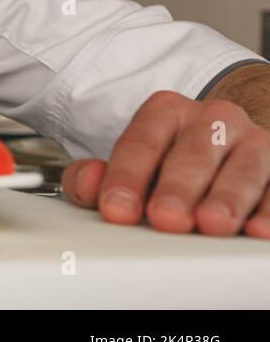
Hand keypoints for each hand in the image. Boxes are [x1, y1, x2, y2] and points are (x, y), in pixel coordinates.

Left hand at [61, 90, 269, 237]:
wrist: (222, 148)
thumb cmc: (166, 164)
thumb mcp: (126, 165)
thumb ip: (94, 178)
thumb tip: (88, 185)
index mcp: (167, 111)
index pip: (142, 142)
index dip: (127, 177)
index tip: (116, 209)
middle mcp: (213, 119)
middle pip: (192, 154)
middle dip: (178, 189)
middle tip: (165, 218)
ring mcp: (252, 142)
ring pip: (242, 169)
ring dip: (226, 199)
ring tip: (211, 224)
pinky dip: (269, 211)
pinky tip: (257, 230)